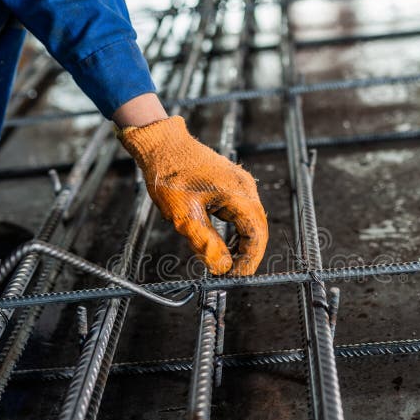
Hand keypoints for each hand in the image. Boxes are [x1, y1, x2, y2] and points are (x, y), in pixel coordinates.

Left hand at [117, 116, 268, 274]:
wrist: (161, 143)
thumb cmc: (169, 172)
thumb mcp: (183, 215)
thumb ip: (205, 243)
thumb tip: (222, 267)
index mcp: (238, 194)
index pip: (256, 235)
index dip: (249, 260)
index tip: (235, 276)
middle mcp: (245, 188)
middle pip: (258, 229)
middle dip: (247, 254)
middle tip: (230, 273)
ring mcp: (241, 185)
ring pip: (250, 222)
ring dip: (242, 244)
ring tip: (226, 262)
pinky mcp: (232, 185)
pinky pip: (242, 213)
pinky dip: (236, 231)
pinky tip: (223, 242)